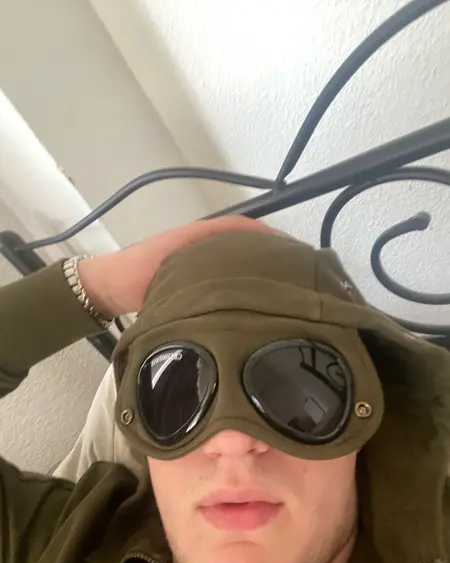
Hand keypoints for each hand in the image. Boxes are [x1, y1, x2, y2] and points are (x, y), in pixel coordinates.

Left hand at [78, 216, 276, 317]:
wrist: (109, 287)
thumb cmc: (137, 270)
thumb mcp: (172, 256)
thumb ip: (202, 247)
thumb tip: (244, 251)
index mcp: (201, 234)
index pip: (242, 227)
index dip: (267, 235)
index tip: (293, 251)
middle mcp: (203, 245)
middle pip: (243, 244)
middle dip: (268, 253)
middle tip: (294, 274)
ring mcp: (198, 264)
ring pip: (234, 262)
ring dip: (255, 269)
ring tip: (279, 288)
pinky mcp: (192, 281)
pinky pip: (221, 278)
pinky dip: (238, 282)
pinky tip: (249, 300)